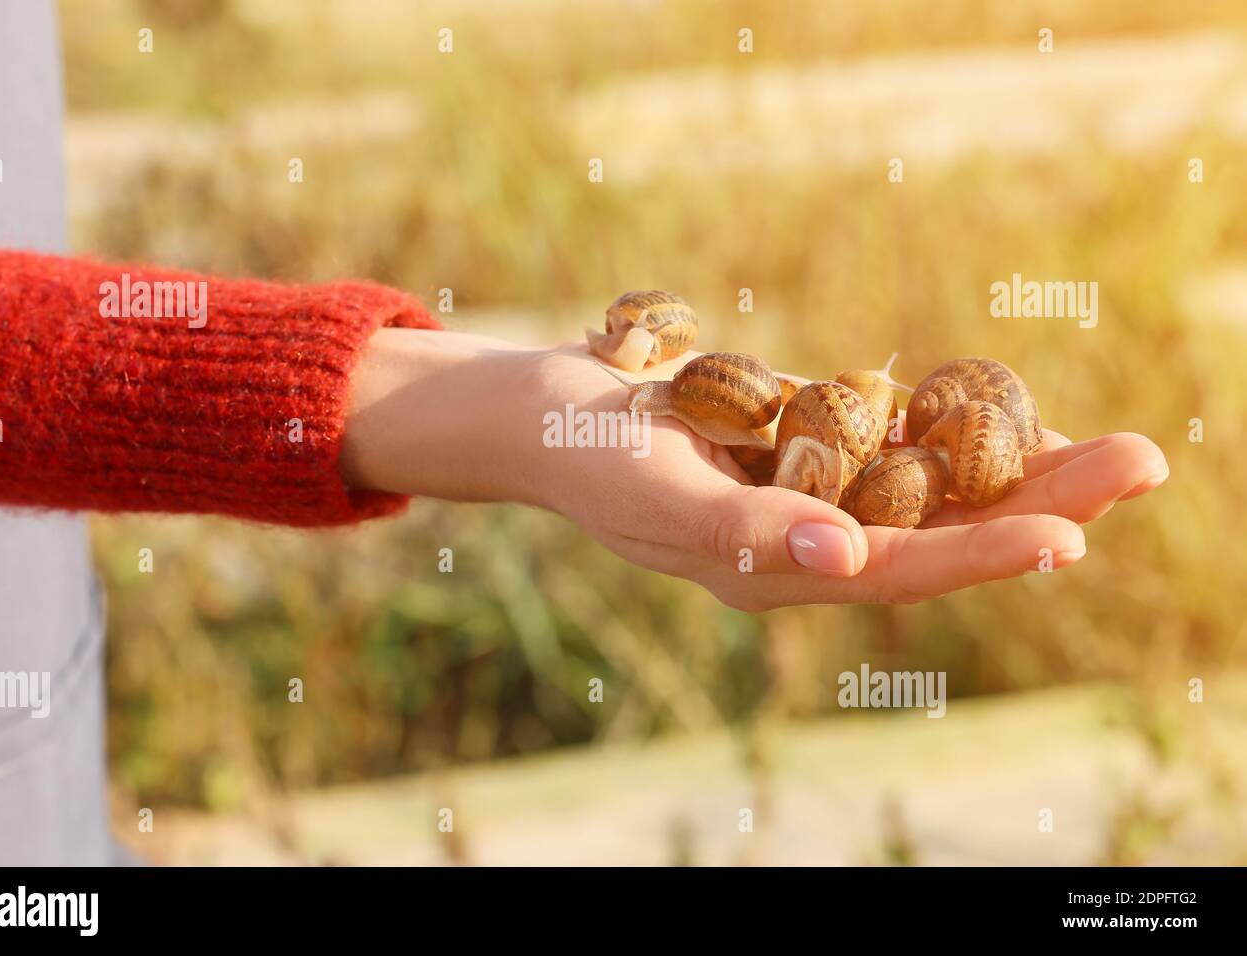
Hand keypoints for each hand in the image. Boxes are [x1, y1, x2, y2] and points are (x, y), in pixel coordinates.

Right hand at [343, 332, 1168, 608]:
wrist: (550, 415)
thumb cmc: (589, 456)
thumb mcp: (657, 493)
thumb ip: (745, 533)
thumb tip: (846, 562)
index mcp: (777, 573)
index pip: (897, 573)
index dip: (980, 558)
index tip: (1068, 535)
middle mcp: (812, 542)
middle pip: (943, 532)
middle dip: (1040, 502)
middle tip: (1140, 462)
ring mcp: (816, 492)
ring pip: (937, 489)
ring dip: (1023, 466)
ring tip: (1116, 447)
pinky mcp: (813, 443)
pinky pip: (901, 442)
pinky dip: (961, 429)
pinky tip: (1021, 413)